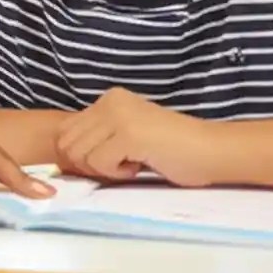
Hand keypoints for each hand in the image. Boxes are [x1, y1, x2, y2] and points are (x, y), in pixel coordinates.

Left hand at [56, 87, 217, 186]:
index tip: (112, 158)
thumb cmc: (172, 150)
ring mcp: (118, 115)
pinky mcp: (128, 133)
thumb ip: (98, 137)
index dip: (82, 155)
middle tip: (121, 163)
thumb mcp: (126, 134)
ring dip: (104, 168)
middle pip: (67, 144)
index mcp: (108, 99)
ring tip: (134, 160)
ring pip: (80, 155)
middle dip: (88, 163)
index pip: (65, 131)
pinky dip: (117, 173)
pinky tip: (141, 164)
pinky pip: (99, 163)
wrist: (212, 151)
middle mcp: (110, 101)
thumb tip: (61, 157)